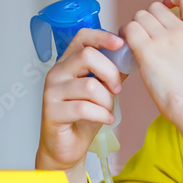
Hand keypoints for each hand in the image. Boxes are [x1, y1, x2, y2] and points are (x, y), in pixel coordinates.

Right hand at [35, 29, 124, 176]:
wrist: (66, 147)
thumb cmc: (82, 117)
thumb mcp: (102, 91)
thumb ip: (111, 73)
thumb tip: (130, 56)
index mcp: (67, 62)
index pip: (82, 37)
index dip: (102, 36)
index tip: (120, 43)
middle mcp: (56, 73)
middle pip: (87, 56)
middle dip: (110, 73)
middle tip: (117, 88)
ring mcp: (52, 92)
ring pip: (89, 85)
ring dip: (106, 100)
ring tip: (108, 110)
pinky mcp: (52, 111)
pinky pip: (84, 108)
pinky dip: (101, 115)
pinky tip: (106, 120)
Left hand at [123, 0, 182, 126]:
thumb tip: (167, 39)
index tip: (168, 5)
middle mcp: (181, 31)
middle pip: (155, 7)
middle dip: (147, 18)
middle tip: (144, 35)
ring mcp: (164, 40)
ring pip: (139, 16)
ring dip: (134, 26)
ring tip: (134, 41)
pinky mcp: (147, 52)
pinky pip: (129, 30)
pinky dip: (124, 34)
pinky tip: (127, 46)